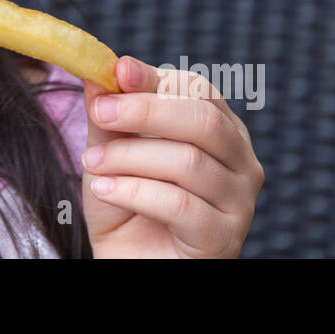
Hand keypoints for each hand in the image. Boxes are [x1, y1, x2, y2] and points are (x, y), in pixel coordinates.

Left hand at [82, 55, 263, 257]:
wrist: (129, 262)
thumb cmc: (126, 205)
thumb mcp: (111, 152)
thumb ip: (109, 115)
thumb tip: (96, 73)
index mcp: (221, 130)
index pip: (197, 90)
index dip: (155, 78)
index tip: (116, 71)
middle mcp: (241, 162)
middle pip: (202, 120)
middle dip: (144, 111)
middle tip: (99, 111)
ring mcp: (239, 203)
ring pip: (188, 162)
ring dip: (129, 157)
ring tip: (92, 162)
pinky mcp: (223, 239)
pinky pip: (180, 205)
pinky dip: (134, 192)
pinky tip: (104, 190)